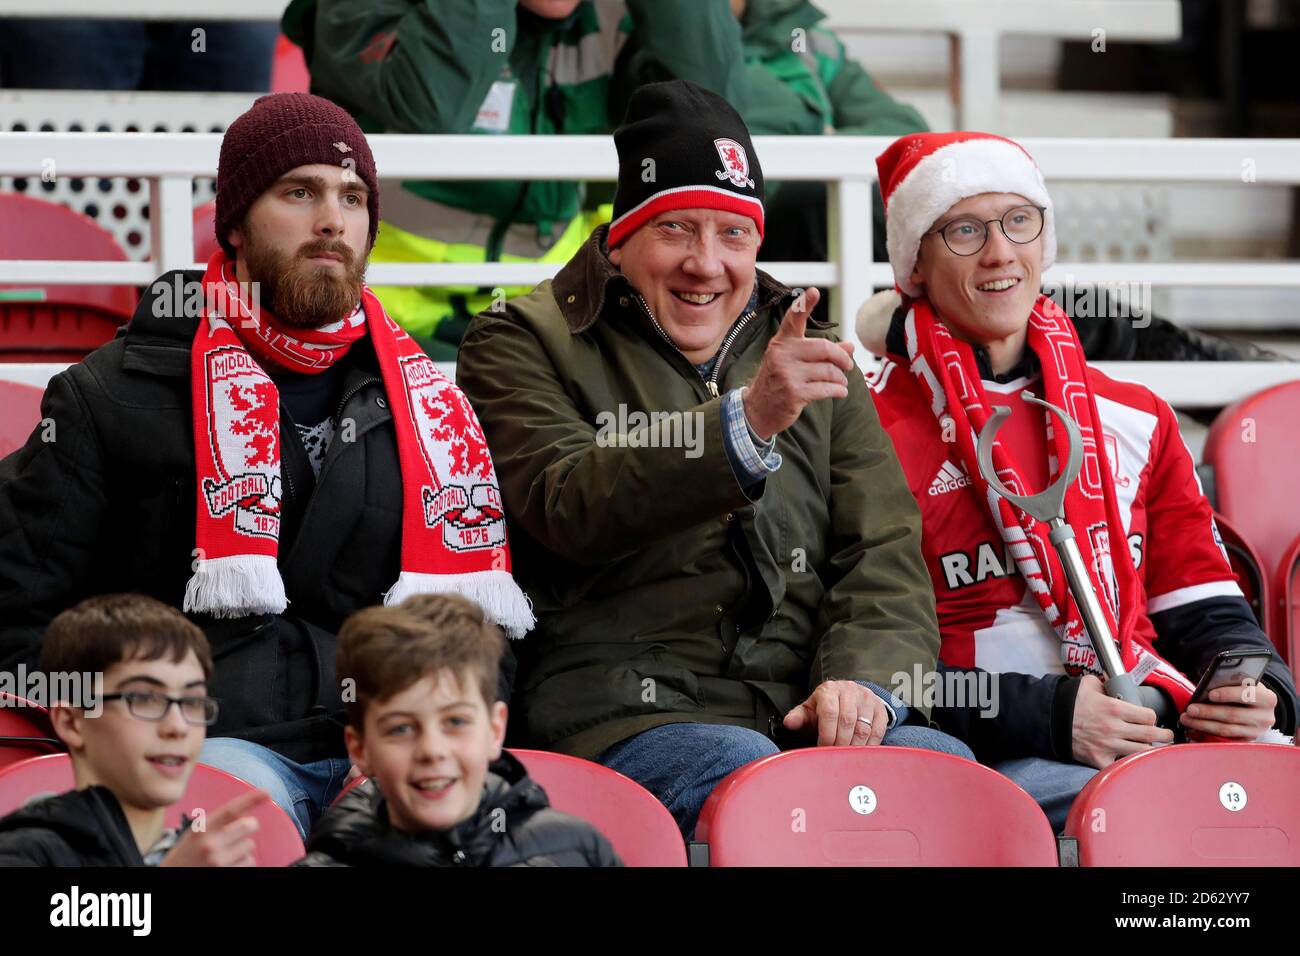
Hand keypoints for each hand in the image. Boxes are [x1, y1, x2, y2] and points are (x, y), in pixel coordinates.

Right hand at [160, 789, 267, 866]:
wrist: (172, 875)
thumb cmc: (187, 854)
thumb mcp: (196, 833)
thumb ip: (218, 822)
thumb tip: (246, 813)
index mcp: (202, 829)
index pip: (231, 810)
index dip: (250, 799)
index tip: (266, 793)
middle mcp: (211, 845)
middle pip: (249, 825)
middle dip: (248, 826)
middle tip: (239, 832)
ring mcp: (220, 862)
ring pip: (250, 846)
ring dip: (242, 849)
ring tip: (225, 854)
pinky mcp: (229, 873)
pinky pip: (250, 862)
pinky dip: (242, 862)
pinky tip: (228, 864)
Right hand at [742, 287, 855, 440]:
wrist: (758, 409)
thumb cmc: (779, 380)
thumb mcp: (795, 362)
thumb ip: (822, 352)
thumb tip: (851, 346)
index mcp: (782, 342)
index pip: (793, 319)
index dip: (805, 305)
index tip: (814, 292)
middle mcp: (782, 355)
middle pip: (824, 348)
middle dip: (842, 358)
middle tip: (848, 365)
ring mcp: (787, 374)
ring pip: (829, 370)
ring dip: (841, 378)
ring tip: (841, 382)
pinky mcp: (794, 393)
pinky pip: (826, 388)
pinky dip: (838, 390)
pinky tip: (840, 392)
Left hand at [783, 680, 887, 746]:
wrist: (848, 697)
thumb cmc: (825, 707)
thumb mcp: (810, 710)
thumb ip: (798, 717)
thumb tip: (789, 723)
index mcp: (829, 690)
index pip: (829, 712)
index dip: (826, 733)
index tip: (823, 747)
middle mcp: (850, 691)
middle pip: (847, 721)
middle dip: (840, 743)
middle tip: (835, 756)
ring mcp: (867, 699)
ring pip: (863, 728)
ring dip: (854, 747)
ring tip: (846, 757)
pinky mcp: (880, 709)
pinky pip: (878, 731)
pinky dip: (869, 745)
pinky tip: (860, 752)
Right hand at [1071, 675, 1173, 768]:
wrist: (1048, 720)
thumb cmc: (1068, 702)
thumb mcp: (1087, 684)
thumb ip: (1105, 682)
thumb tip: (1114, 681)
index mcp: (1114, 708)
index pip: (1148, 716)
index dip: (1152, 716)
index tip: (1151, 718)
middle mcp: (1114, 728)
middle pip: (1151, 735)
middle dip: (1164, 735)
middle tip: (1167, 735)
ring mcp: (1107, 746)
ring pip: (1141, 751)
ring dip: (1151, 750)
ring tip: (1156, 748)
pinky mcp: (1098, 760)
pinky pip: (1121, 764)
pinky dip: (1128, 763)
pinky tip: (1132, 759)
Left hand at [1180, 681, 1277, 739]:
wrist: (1257, 707)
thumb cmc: (1244, 691)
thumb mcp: (1242, 683)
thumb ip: (1230, 683)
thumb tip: (1207, 688)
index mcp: (1267, 699)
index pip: (1247, 695)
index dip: (1228, 694)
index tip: (1210, 694)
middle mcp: (1265, 717)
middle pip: (1233, 715)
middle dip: (1209, 712)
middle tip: (1191, 709)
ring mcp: (1256, 732)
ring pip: (1226, 730)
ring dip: (1203, 725)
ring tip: (1187, 719)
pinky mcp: (1246, 741)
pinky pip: (1224, 740)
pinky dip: (1206, 735)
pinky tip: (1193, 730)